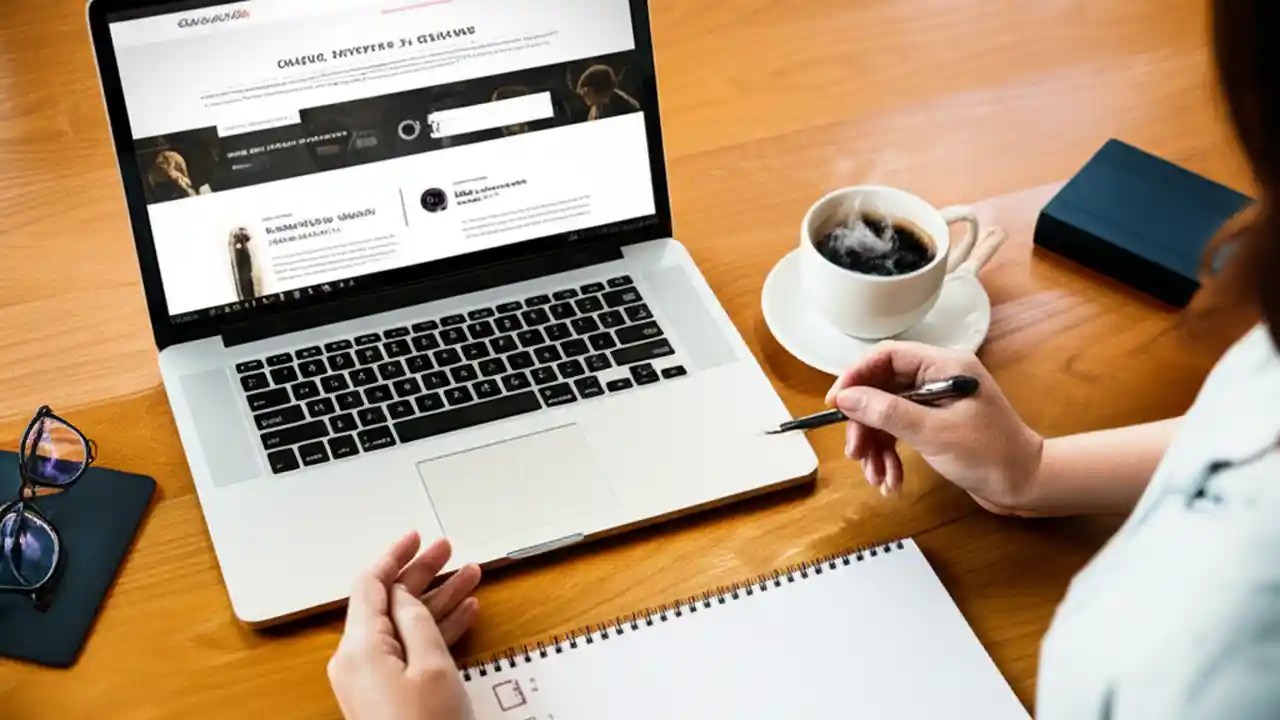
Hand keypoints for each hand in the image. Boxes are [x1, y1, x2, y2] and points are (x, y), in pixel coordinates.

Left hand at [329, 532, 481, 719]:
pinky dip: (433, 629)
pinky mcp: (384, 694)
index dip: (395, 555)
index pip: (370, 584)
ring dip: (436, 600)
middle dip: (422, 574)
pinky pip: (407, 649)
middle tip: (449, 551)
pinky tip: (461, 613)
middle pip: (388, 601)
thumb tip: (405, 596)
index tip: (416, 536)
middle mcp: (356, 660)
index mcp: (360, 647)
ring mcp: (369, 678)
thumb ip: (418, 621)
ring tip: (469, 576)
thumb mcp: (433, 665)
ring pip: (404, 624)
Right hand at [826, 342, 1043, 514]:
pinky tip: (891, 481)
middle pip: (882, 389)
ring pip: (887, 414)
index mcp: (943, 366)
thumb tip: (847, 398)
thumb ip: (887, 411)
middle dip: (865, 423)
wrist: (1027, 486)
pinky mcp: (936, 425)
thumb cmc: (990, 455)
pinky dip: (891, 456)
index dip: (855, 377)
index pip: (886, 356)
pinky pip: (900, 432)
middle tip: (855, 452)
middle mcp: (938, 378)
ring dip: (876, 447)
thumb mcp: (933, 433)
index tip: (835, 404)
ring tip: (876, 476)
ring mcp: (936, 402)